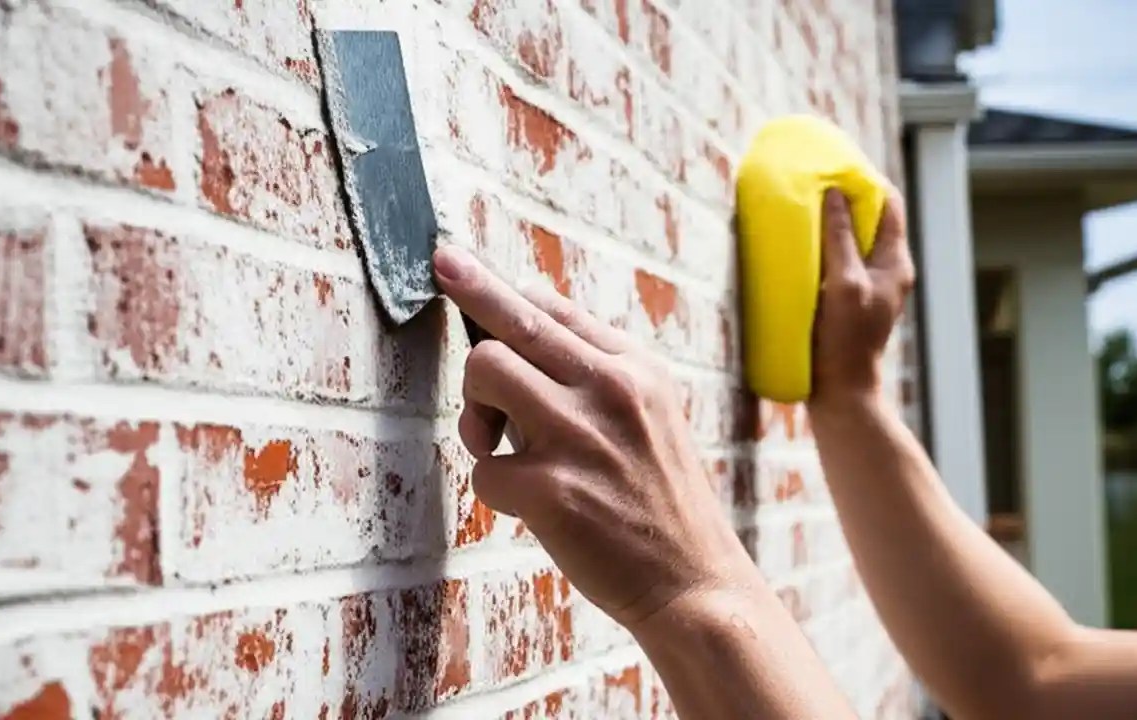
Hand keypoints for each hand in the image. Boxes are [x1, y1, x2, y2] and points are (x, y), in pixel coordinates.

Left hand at [432, 246, 753, 629]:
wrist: (694, 582)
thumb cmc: (660, 498)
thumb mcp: (652, 414)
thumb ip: (597, 368)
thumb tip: (526, 313)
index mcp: (635, 369)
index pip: (551, 306)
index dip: (494, 283)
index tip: (453, 260)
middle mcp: (610, 389)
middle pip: (510, 320)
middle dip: (467, 297)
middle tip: (442, 272)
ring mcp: (579, 436)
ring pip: (484, 372)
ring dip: (474, 410)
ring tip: (495, 442)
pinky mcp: (551, 490)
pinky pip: (483, 466)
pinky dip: (496, 487)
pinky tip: (529, 504)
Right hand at [811, 187, 914, 410]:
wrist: (841, 392)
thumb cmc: (845, 339)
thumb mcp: (843, 283)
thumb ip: (839, 239)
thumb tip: (835, 194)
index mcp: (894, 263)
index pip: (889, 204)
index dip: (866, 181)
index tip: (837, 164)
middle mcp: (886, 271)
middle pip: (870, 219)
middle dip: (845, 198)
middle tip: (814, 181)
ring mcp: (867, 286)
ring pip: (852, 240)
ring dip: (831, 222)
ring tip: (803, 208)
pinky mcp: (848, 301)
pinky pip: (838, 261)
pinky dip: (822, 246)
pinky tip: (800, 245)